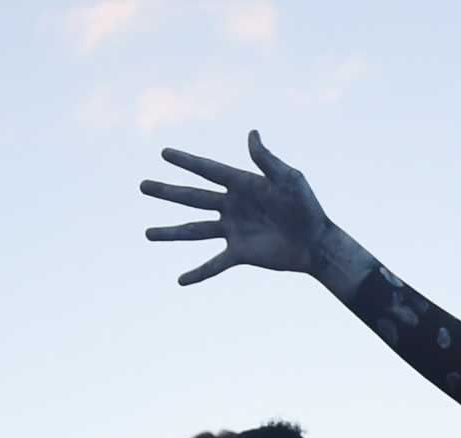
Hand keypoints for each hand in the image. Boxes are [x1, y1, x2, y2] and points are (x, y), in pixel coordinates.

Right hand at [143, 130, 335, 284]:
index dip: (186, 161)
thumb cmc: (307, 206)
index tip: (164, 153)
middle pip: (192, 197)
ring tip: (148, 234)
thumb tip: (251, 134)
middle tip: (142, 185)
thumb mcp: (289, 179)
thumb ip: (267, 160)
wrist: (317, 242)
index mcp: (241, 184)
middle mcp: (232, 206)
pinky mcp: (240, 253)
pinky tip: (180, 281)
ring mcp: (233, 230)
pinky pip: (214, 264)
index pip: (208, 170)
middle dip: (167, 192)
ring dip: (171, 233)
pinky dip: (198, 273)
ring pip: (195, 231)